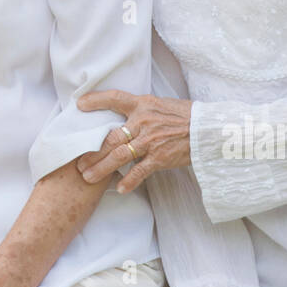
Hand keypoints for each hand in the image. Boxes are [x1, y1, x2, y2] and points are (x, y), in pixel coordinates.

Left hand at [76, 89, 193, 192]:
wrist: (208, 129)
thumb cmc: (184, 116)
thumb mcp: (160, 105)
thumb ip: (141, 111)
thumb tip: (122, 119)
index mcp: (143, 104)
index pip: (115, 98)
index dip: (96, 100)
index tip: (79, 105)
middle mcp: (144, 121)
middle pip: (111, 137)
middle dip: (92, 151)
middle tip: (78, 162)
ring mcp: (151, 140)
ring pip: (119, 155)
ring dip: (102, 168)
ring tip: (88, 177)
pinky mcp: (160, 157)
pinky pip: (140, 171)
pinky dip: (129, 181)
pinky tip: (119, 188)